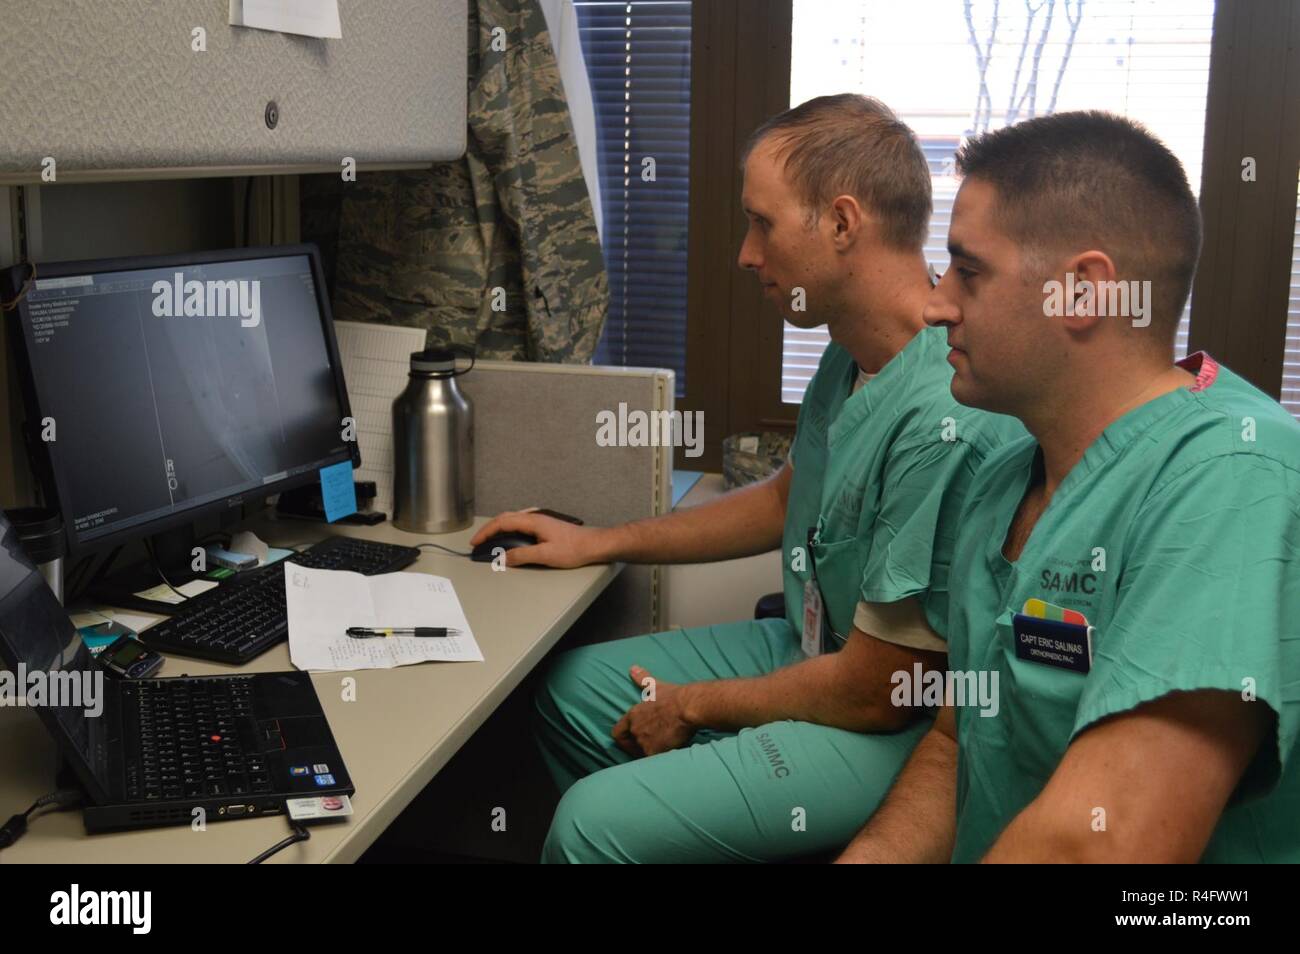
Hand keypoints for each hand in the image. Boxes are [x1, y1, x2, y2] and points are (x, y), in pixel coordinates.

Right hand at [469, 510, 611, 567]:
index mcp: (532, 521)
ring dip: (498, 528)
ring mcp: (540, 520)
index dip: (486, 532)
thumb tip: (502, 558)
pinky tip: (509, 537)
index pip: (502, 522)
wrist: (593, 544)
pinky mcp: (544, 525)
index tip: (475, 542)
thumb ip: (522, 556)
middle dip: (489, 529)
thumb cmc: (573, 549)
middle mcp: (534, 517)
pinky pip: (520, 523)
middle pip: (505, 518)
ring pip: (512, 519)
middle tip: (478, 542)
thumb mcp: (545, 555)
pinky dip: (508, 529)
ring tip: (490, 540)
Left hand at [611, 665, 696, 756]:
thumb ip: (642, 679)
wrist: (688, 707)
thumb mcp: (655, 686)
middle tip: (650, 747)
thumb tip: (633, 668)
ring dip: (649, 753)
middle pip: (628, 745)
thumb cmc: (674, 696)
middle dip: (636, 748)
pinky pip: (652, 762)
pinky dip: (659, 760)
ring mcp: (643, 741)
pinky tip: (667, 755)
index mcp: (633, 715)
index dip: (624, 738)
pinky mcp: (653, 751)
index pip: (617, 732)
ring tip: (662, 750)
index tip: (632, 740)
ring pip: (641, 754)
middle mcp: (635, 729)